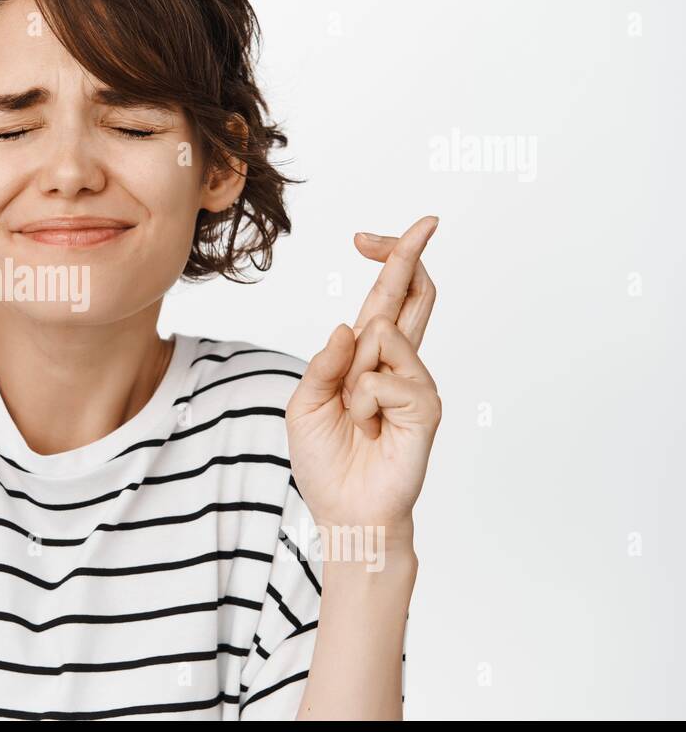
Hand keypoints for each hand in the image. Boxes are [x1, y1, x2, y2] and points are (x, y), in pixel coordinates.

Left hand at [285, 216, 441, 551]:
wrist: (345, 510)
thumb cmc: (326, 459)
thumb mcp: (305, 403)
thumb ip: (324, 364)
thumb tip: (350, 326)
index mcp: (366, 358)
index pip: (385, 299)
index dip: (388, 262)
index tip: (373, 235)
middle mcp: (397, 363)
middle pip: (412, 295)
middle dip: (410, 254)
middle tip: (426, 221)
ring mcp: (415, 383)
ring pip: (385, 332)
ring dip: (355, 373)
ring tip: (357, 416)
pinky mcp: (426, 406)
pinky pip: (385, 377)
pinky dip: (364, 403)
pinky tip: (370, 429)